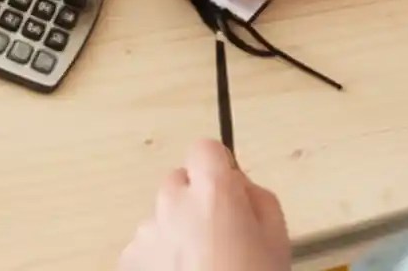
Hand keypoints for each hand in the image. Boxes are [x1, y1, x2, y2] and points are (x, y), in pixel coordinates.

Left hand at [119, 140, 290, 270]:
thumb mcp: (278, 240)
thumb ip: (259, 200)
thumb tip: (240, 186)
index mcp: (213, 192)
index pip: (206, 148)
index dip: (218, 167)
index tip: (228, 187)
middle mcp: (173, 202)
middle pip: (180, 181)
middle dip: (197, 199)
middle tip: (219, 234)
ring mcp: (147, 230)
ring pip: (163, 216)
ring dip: (178, 232)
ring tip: (203, 267)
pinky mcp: (129, 257)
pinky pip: (148, 245)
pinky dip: (161, 257)